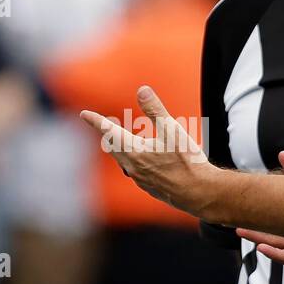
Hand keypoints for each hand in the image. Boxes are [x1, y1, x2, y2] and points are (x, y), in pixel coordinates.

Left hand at [79, 85, 221, 216]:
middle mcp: (133, 167)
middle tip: (103, 125)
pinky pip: (134, 172)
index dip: (95, 121)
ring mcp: (140, 180)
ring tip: (121, 140)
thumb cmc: (188, 161)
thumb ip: (155, 109)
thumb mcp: (172, 129)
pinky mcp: (150, 188)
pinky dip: (132, 161)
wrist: (200, 193)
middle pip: (113, 147)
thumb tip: (141, 90)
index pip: (109, 131)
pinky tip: (143, 161)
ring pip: (123, 161)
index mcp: (134, 151)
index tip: (84, 114)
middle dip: (108, 134)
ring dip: (120, 148)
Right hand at [235, 152, 283, 264]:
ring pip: (279, 250)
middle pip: (272, 238)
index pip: (272, 223)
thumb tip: (282, 155)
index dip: (257, 221)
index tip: (240, 215)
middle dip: (254, 234)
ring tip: (246, 233)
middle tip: (237, 226)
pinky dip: (279, 255)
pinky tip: (266, 247)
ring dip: (262, 243)